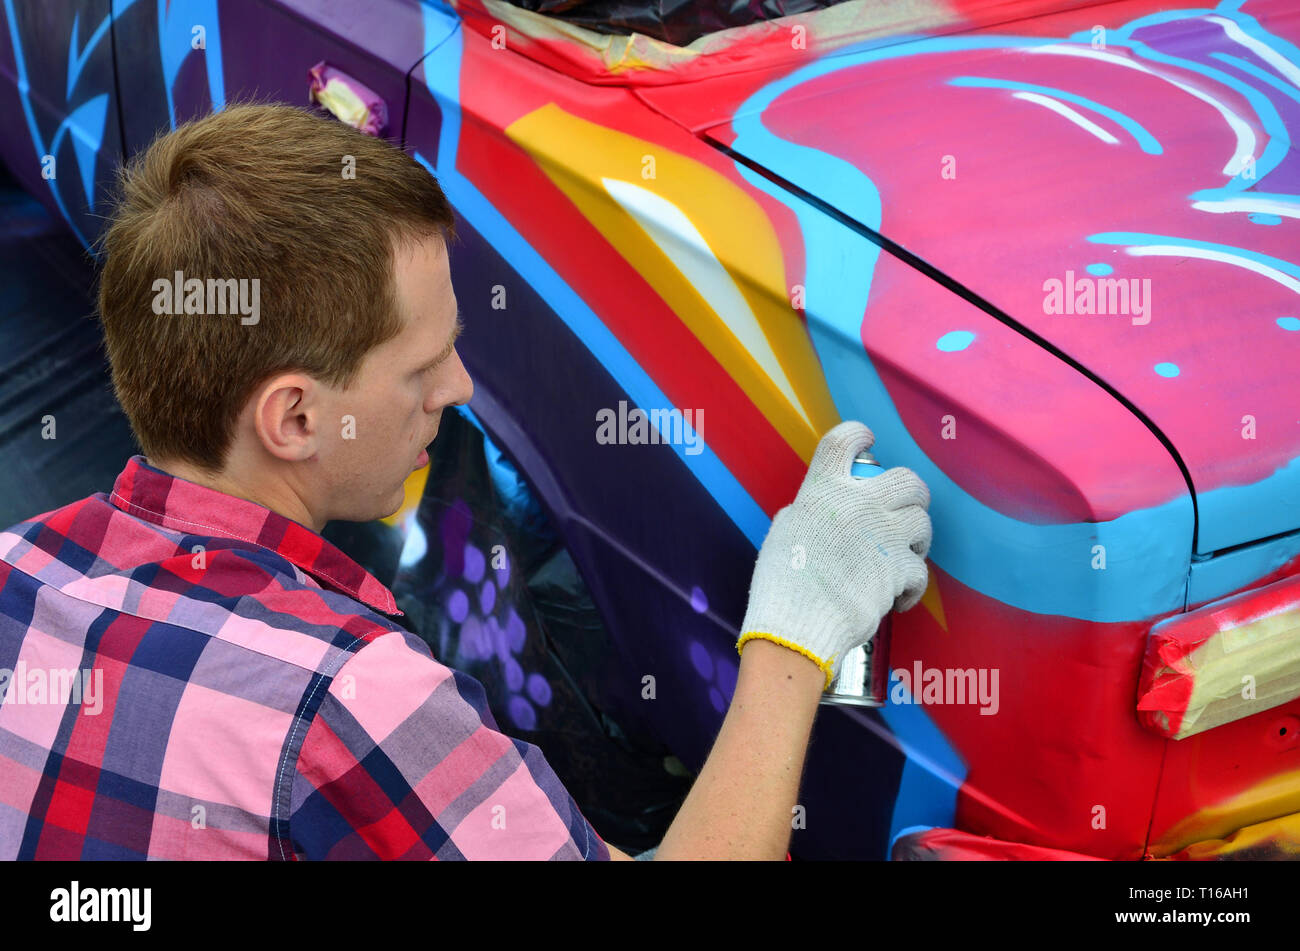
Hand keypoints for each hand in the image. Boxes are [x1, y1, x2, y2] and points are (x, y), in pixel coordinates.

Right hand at [736, 420, 931, 687]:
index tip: (867, 439)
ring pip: (923, 522)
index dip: (858, 434)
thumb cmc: (782, 583)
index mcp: (824, 490)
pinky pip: (920, 570)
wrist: (796, 624)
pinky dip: (911, 585)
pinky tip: (899, 596)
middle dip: (911, 494)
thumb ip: (811, 510)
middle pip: (907, 480)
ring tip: (902, 554)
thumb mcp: (785, 531)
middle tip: (903, 510)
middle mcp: (860, 504)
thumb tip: (823, 510)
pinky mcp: (900, 570)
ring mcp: (884, 535)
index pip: (843, 441)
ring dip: (916, 539)